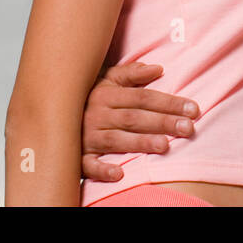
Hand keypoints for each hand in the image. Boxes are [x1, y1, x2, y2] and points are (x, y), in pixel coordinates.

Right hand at [79, 62, 198, 181]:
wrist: (49, 114)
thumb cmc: (87, 97)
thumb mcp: (107, 79)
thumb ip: (132, 74)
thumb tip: (157, 68)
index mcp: (107, 95)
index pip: (144, 98)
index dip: (169, 102)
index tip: (193, 109)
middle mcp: (97, 115)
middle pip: (135, 117)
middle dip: (163, 122)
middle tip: (188, 128)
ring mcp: (86, 137)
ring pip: (116, 140)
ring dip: (140, 143)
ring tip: (165, 146)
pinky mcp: (77, 157)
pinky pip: (87, 165)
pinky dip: (102, 170)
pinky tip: (119, 173)